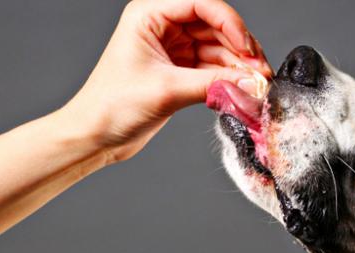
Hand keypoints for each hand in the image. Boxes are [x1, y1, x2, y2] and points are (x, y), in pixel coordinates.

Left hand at [61, 0, 272, 162]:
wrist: (94, 136)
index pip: (202, 5)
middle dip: (240, 49)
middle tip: (260, 72)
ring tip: (256, 85)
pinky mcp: (179, 70)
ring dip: (238, 66)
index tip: (248, 49)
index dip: (230, 24)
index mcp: (149, 15)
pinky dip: (228, 78)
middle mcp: (162, 27)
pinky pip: (212, 67)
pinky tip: (242, 89)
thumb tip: (252, 83)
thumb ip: (214, 83)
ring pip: (218, 48)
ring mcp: (172, 48)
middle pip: (215, 26)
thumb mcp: (168, 90)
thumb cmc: (112, 106)